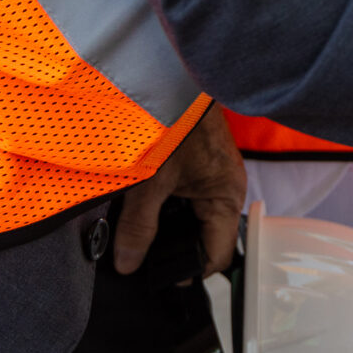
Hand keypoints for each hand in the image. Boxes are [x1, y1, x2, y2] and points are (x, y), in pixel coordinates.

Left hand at [113, 105, 244, 275]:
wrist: (173, 77)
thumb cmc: (175, 122)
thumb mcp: (151, 181)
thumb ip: (138, 227)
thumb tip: (127, 265)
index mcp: (225, 197)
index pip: (216, 255)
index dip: (187, 270)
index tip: (155, 275)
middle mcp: (224, 188)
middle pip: (203, 236)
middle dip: (172, 247)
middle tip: (138, 254)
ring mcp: (212, 174)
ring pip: (191, 216)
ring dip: (166, 224)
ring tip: (136, 229)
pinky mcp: (198, 162)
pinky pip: (185, 196)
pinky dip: (164, 204)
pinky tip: (141, 203)